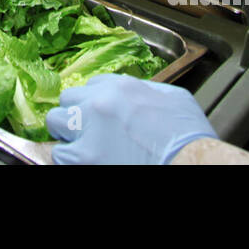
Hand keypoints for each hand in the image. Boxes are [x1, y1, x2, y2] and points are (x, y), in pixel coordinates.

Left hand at [46, 75, 216, 164]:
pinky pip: (58, 154)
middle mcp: (101, 101)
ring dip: (67, 135)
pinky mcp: (85, 157)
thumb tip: (137, 96)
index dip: (95, 103)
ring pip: (56, 122)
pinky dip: (67, 159)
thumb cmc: (189, 136)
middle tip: (87, 132)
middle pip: (68, 99)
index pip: (92, 86)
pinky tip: (83, 162)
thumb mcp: (173, 99)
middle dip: (75, 115)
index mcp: (122, 87)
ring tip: (82, 148)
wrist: (192, 161)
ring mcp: (90, 128)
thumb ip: (146, 92)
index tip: (100, 116)